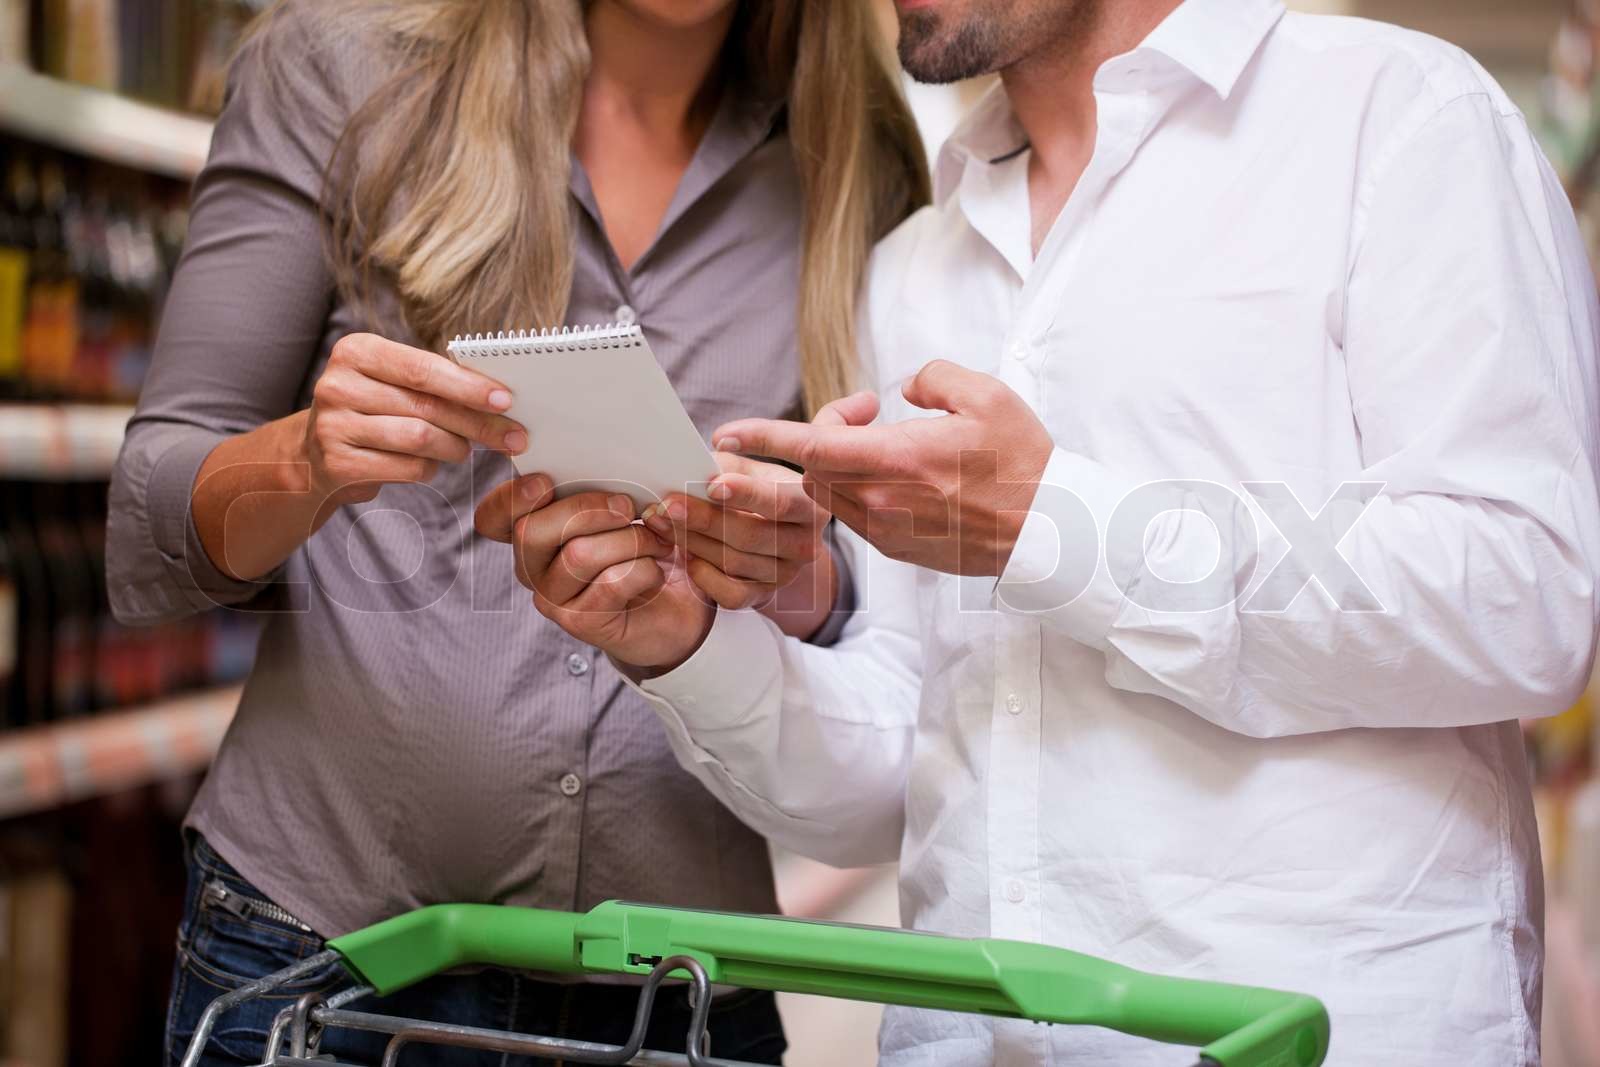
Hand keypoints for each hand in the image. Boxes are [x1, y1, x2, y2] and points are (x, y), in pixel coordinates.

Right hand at [304, 332, 525, 506]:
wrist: (316, 454)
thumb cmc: (372, 411)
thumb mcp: (392, 383)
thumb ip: (434, 381)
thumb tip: (499, 396)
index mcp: (356, 351)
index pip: (422, 368)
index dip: (468, 386)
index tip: (506, 399)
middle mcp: (338, 384)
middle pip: (426, 406)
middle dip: (477, 423)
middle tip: (514, 436)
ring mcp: (333, 425)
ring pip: (420, 438)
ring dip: (454, 447)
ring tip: (463, 449)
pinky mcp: (338, 463)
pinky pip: (407, 468)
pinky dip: (429, 468)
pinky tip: (429, 464)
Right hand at [474, 477, 714, 667]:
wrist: (676, 603)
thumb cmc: (645, 545)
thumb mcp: (624, 509)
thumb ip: (602, 489)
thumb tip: (610, 471)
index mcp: (532, 532)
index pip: (492, 518)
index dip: (509, 498)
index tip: (544, 481)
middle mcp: (531, 567)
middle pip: (532, 531)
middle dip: (586, 509)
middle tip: (628, 505)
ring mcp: (552, 598)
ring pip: (578, 555)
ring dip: (629, 540)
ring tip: (656, 542)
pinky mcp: (581, 623)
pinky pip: (611, 584)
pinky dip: (644, 569)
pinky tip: (656, 571)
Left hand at [641, 452, 828, 613]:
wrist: (769, 527)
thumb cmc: (755, 487)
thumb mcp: (749, 467)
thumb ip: (728, 462)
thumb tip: (700, 457)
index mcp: (809, 505)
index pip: (779, 502)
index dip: (745, 494)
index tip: (712, 484)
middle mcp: (804, 544)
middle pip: (750, 536)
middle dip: (704, 519)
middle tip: (667, 503)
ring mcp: (785, 574)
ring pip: (733, 562)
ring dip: (691, 541)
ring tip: (659, 520)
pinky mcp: (764, 595)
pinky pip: (730, 594)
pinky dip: (702, 574)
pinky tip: (683, 553)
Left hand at [712, 361, 1052, 576]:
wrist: (1049, 532)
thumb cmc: (1023, 463)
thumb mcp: (986, 396)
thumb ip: (933, 377)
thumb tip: (904, 389)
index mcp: (895, 460)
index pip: (809, 447)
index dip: (762, 438)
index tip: (726, 435)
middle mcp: (881, 501)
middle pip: (813, 468)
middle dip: (820, 436)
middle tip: (864, 412)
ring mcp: (886, 530)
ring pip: (829, 493)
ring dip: (835, 465)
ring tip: (880, 441)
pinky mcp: (897, 548)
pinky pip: (854, 514)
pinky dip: (856, 489)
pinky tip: (894, 473)